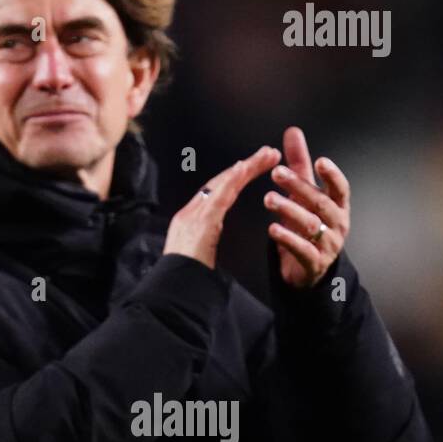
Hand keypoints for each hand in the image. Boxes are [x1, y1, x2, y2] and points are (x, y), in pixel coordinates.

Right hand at [164, 145, 280, 269]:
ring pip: (222, 184)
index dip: (234, 178)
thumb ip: (205, 243)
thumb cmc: (187, 278)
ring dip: (246, 167)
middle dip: (245, 167)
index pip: (216, 193)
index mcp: (190, 221)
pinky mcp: (201, 221)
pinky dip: (232, 180)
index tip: (250, 166)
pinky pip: (219, 197)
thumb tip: (211, 237)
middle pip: (220, 183)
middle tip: (268, 153)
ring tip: (266, 155)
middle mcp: (190, 213)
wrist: (174, 288)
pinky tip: (244, 168)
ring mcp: (194, 215)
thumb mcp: (197, 257)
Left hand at [264, 126, 350, 288]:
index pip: (341, 189)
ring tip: (268, 199)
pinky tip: (272, 229)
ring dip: (289, 210)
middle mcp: (337, 224)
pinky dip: (288, 239)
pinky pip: (303, 250)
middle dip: (299, 187)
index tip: (320, 161)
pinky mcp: (313, 263)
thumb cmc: (308, 222)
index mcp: (337, 206)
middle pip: (321, 203)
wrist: (308, 267)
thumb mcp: (304, 192)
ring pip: (311, 226)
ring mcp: (327, 245)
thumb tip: (293, 131)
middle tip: (276, 173)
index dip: (333, 175)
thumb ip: (299, 163)